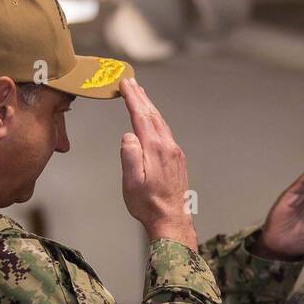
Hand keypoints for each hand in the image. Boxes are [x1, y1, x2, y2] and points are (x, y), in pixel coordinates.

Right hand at [118, 78, 196, 250]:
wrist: (171, 220)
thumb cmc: (148, 204)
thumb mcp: (132, 182)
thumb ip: (129, 155)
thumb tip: (128, 135)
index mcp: (155, 149)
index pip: (141, 116)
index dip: (132, 98)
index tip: (125, 84)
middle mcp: (168, 147)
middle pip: (153, 115)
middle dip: (141, 97)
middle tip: (131, 82)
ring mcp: (175, 153)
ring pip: (161, 123)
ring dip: (149, 107)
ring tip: (141, 96)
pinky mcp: (178, 160)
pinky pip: (166, 133)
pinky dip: (157, 121)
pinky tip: (153, 121)